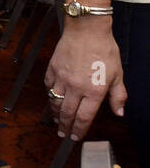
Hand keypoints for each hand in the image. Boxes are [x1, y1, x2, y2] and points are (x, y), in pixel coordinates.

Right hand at [44, 21, 125, 139]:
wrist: (86, 30)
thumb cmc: (105, 51)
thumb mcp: (118, 74)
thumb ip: (118, 95)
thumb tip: (118, 113)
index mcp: (94, 91)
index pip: (84, 117)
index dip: (79, 130)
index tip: (76, 137)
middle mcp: (76, 87)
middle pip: (67, 113)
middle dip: (64, 127)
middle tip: (62, 135)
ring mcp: (62, 78)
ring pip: (55, 102)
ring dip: (55, 114)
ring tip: (56, 121)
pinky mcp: (52, 69)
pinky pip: (49, 87)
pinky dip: (50, 96)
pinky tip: (52, 99)